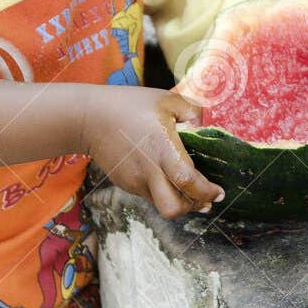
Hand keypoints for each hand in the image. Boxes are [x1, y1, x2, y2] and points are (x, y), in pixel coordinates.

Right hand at [80, 87, 222, 218]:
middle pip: (172, 208)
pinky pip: (149, 195)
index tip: (218, 192)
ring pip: (161, 204)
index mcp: (162, 149)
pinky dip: (162, 191)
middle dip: (192, 207)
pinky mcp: (125, 183)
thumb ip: (193, 112)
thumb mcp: (167, 99)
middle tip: (204, 200)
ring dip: (178, 201)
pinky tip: (165, 177)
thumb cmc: (130, 105)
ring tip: (188, 190)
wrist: (89, 118)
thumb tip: (202, 129)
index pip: (188, 181)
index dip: (206, 192)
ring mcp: (135, 180)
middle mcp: (148, 170)